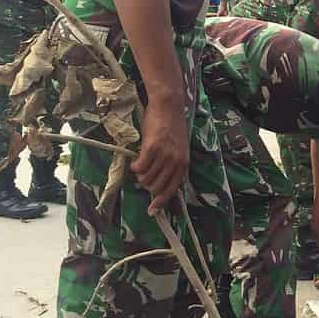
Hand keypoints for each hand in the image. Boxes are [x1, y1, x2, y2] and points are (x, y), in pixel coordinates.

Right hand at [132, 97, 189, 214]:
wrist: (168, 106)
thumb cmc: (171, 127)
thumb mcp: (177, 149)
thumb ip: (171, 165)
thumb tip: (157, 183)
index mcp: (183, 164)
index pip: (172, 190)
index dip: (160, 202)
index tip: (152, 211)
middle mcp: (176, 162)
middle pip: (156, 187)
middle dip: (146, 184)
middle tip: (143, 174)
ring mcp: (165, 155)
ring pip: (146, 178)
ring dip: (140, 174)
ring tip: (140, 164)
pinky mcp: (152, 148)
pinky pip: (140, 167)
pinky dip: (135, 166)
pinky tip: (135, 160)